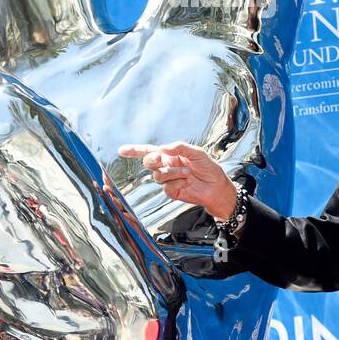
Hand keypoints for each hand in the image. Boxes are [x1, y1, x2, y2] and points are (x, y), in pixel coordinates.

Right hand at [118, 142, 237, 220]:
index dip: (134, 150)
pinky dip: (177, 183)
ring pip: (157, 175)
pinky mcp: (171, 192)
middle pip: (149, 162)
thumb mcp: (197, 153)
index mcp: (171, 155)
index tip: (121, 150)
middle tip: (160, 158)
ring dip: (172, 172)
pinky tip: (187, 182)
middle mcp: (167, 166)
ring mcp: (168, 180)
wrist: (217, 188)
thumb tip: (164, 147)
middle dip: (152, 160)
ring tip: (187, 173)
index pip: (150, 151)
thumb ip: (180, 147)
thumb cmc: (209, 169)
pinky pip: (166, 187)